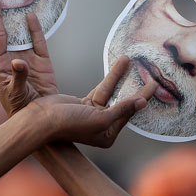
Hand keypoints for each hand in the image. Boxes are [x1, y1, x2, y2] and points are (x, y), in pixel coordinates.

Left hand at [0, 0, 57, 115]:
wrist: (41, 119)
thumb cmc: (20, 110)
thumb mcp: (15, 94)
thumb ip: (17, 78)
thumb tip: (18, 61)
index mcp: (0, 66)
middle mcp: (12, 59)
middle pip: (8, 33)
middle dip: (5, 16)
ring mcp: (28, 60)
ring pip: (23, 35)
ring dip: (20, 20)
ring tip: (18, 1)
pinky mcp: (42, 63)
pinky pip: (39, 42)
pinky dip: (36, 30)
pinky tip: (32, 17)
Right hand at [27, 57, 156, 147]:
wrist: (40, 120)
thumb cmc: (69, 125)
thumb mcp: (100, 119)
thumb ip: (121, 110)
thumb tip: (142, 103)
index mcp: (108, 135)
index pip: (130, 113)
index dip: (142, 97)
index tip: (154, 84)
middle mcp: (103, 126)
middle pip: (124, 103)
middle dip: (135, 88)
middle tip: (151, 73)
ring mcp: (94, 114)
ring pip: (112, 92)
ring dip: (120, 76)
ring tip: (130, 60)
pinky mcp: (85, 103)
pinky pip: (102, 88)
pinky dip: (110, 77)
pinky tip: (119, 66)